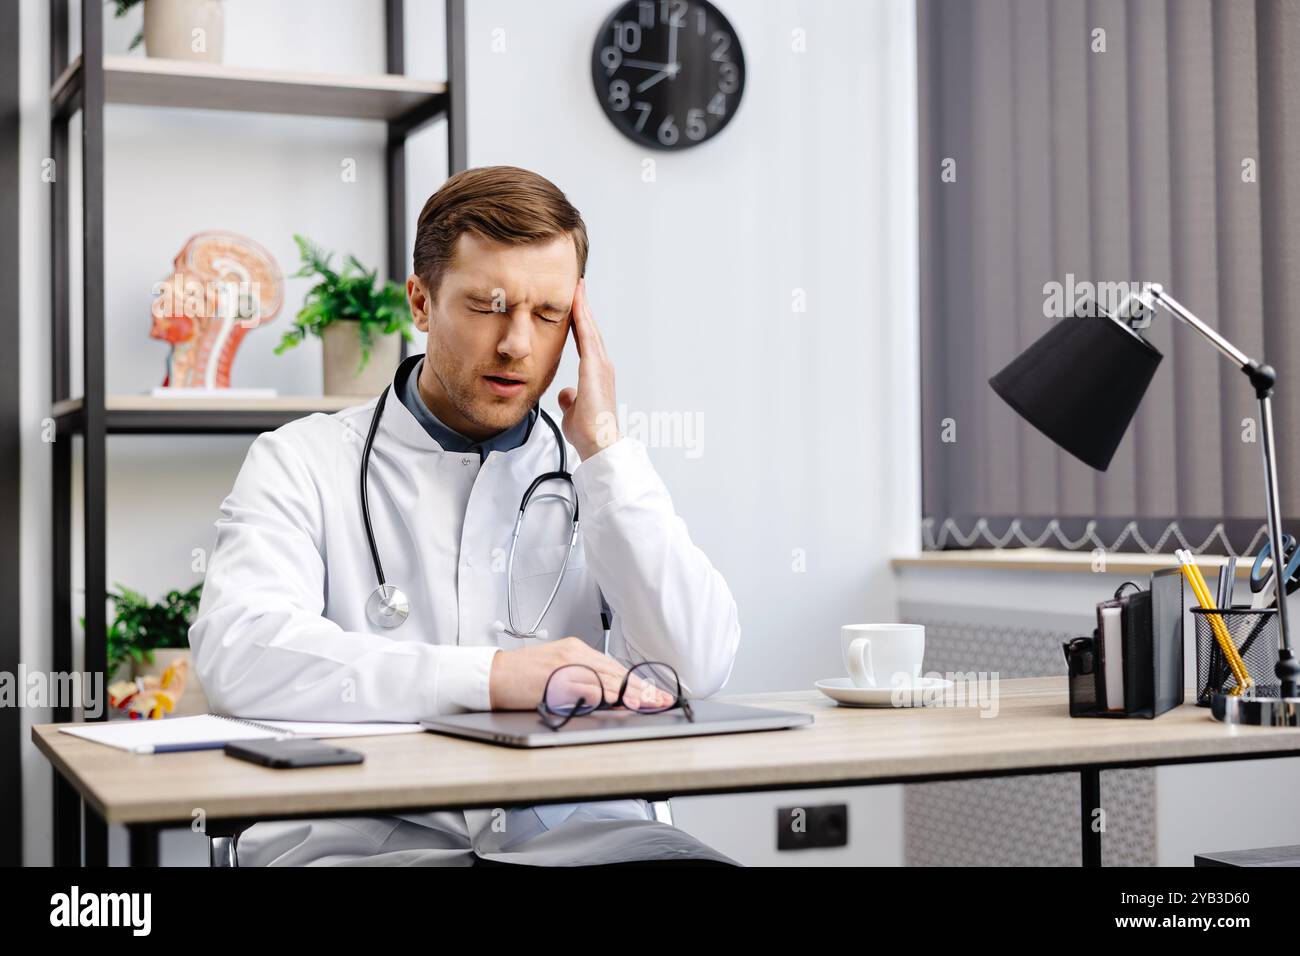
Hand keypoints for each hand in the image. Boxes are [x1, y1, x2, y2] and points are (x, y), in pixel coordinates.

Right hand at [488, 636, 672, 710]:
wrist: (493, 676)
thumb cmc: (520, 676)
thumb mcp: (555, 670)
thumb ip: (580, 677)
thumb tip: (605, 694)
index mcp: (575, 649)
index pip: (614, 666)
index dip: (637, 681)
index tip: (654, 692)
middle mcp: (575, 653)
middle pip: (617, 671)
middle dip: (643, 687)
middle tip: (662, 699)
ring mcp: (568, 664)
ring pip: (609, 678)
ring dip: (633, 692)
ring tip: (652, 703)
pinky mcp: (560, 678)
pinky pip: (592, 687)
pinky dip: (611, 695)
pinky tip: (625, 702)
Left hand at [557, 278, 618, 460]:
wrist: (599, 443)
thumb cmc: (590, 432)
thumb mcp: (574, 411)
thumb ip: (571, 399)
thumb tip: (567, 394)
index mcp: (595, 374)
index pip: (586, 341)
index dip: (580, 321)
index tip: (574, 303)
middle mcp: (602, 366)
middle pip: (590, 329)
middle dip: (583, 307)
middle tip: (577, 285)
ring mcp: (601, 366)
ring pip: (590, 329)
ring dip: (583, 307)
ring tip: (577, 287)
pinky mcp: (596, 368)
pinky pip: (587, 337)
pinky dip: (582, 319)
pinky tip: (576, 304)